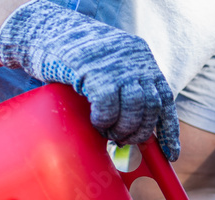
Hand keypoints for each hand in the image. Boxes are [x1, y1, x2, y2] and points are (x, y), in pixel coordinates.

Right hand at [0, 0, 179, 160]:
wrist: (43, 30)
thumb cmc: (76, 57)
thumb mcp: (110, 69)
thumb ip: (127, 90)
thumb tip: (137, 133)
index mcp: (143, 59)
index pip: (164, 99)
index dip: (169, 130)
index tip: (171, 154)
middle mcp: (135, 60)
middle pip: (152, 107)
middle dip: (139, 132)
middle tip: (123, 141)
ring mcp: (117, 65)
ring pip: (134, 109)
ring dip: (122, 129)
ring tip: (109, 133)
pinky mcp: (95, 71)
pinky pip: (108, 107)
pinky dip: (104, 120)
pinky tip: (96, 121)